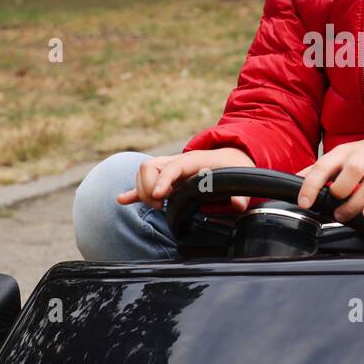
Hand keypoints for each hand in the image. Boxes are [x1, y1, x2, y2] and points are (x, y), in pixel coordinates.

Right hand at [117, 147, 254, 211]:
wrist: (229, 158)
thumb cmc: (232, 167)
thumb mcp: (241, 176)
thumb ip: (240, 193)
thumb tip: (239, 205)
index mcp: (193, 160)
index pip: (173, 166)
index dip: (164, 179)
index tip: (159, 196)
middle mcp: (177, 162)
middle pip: (150, 166)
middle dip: (149, 186)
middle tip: (161, 204)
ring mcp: (168, 169)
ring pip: (143, 171)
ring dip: (143, 189)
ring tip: (157, 205)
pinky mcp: (164, 179)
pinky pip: (144, 183)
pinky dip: (133, 192)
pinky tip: (122, 200)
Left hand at [295, 137, 363, 221]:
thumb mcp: (339, 158)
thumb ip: (317, 170)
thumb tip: (292, 180)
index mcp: (343, 152)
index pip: (324, 166)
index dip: (311, 185)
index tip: (304, 203)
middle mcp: (362, 156)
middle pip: (353, 169)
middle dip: (340, 191)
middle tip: (332, 207)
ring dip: (355, 204)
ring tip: (343, 216)